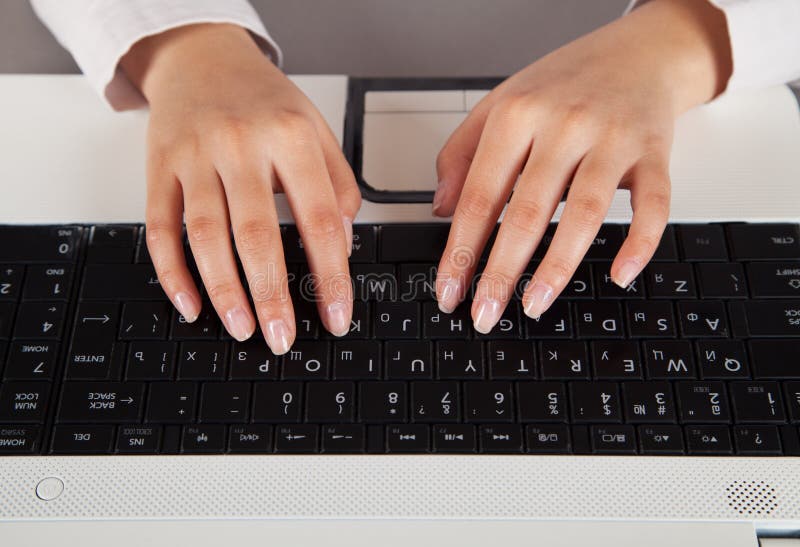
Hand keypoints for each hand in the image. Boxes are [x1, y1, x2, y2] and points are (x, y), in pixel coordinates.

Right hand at [121, 24, 359, 352]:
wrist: (203, 60)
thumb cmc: (265, 102)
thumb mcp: (317, 130)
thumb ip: (339, 185)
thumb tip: (342, 245)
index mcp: (290, 137)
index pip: (319, 220)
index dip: (331, 276)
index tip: (336, 316)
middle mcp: (241, 145)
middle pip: (257, 235)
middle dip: (272, 295)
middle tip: (282, 338)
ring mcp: (194, 157)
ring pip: (206, 235)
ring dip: (224, 291)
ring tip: (243, 330)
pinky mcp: (159, 169)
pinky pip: (161, 227)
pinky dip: (172, 272)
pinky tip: (190, 303)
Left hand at [432, 0, 730, 331]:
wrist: (634, 54)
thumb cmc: (563, 85)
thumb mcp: (498, 104)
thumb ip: (461, 154)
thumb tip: (440, 209)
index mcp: (517, 114)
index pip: (479, 195)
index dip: (461, 249)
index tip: (449, 289)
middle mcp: (563, 125)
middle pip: (527, 213)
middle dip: (501, 272)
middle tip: (485, 313)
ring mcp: (612, 139)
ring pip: (584, 214)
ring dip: (557, 268)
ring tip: (533, 304)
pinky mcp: (653, 152)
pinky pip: (653, 204)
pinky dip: (639, 244)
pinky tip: (620, 275)